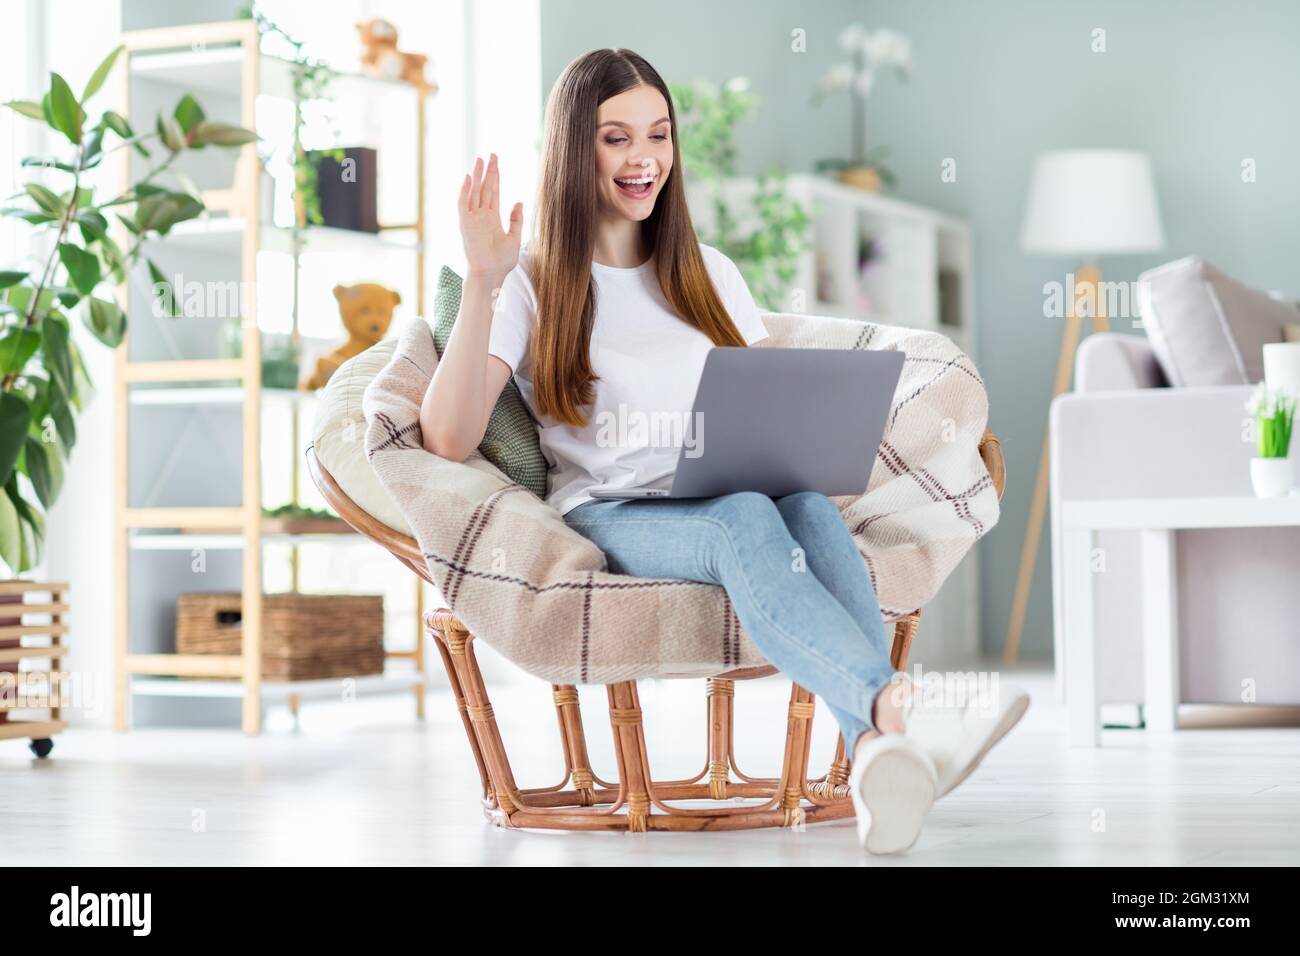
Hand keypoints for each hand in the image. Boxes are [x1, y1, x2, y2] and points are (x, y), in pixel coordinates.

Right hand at [458, 153, 522, 280]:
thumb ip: (516, 220)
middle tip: (490, 154)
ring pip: (474, 192)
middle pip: (484, 188)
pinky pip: (463, 205)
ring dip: (476, 176)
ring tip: (479, 160)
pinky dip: (464, 192)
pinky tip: (467, 179)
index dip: (495, 176)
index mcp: (493, 218)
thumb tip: (520, 202)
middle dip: (488, 171)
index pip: (494, 191)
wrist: (491, 274)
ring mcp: (473, 219)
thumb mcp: (514, 238)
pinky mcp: (465, 224)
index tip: (496, 161)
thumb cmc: (502, 261)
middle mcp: (482, 216)